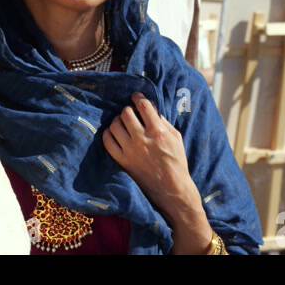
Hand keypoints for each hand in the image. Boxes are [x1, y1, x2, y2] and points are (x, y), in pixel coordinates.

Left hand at [103, 92, 202, 224]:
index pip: (143, 106)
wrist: (171, 188)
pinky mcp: (122, 161)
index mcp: (157, 132)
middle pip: (126, 113)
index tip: (136, 97)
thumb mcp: (176, 137)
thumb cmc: (176, 161)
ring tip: (123, 123)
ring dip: (118, 120)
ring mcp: (130, 151)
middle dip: (128, 109)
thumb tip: (149, 108)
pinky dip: (108, 134)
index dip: (138, 98)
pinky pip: (107, 141)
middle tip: (131, 112)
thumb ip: (162, 121)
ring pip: (115, 125)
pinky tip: (114, 133)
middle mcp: (142, 139)